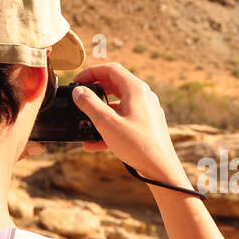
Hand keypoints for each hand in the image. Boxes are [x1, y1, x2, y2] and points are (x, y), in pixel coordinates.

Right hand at [70, 63, 185, 184]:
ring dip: (100, 112)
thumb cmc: (137, 145)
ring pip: (119, 105)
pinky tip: (95, 143)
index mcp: (136, 89)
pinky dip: (110, 126)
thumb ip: (89, 104)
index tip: (77, 81)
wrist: (161, 169)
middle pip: (115, 85)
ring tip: (84, 124)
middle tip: (79, 97)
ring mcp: (147, 111)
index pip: (111, 69)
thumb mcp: (106, 123)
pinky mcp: (147, 125)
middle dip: (95, 91)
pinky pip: (125, 120)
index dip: (91, 72)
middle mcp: (144, 96)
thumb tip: (78, 91)